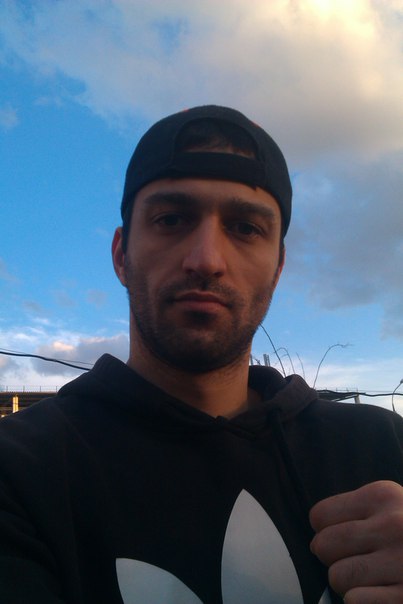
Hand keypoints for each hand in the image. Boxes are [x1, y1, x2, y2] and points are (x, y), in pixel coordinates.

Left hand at [309, 481, 402, 602]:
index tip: (346, 540)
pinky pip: (355, 602)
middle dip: (334, 558)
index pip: (319, 516)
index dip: (326, 531)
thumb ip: (360, 513)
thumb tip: (317, 539)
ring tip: (375, 579)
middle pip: (323, 546)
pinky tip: (384, 595)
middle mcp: (391, 525)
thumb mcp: (394, 506)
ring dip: (349, 584)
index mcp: (382, 496)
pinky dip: (362, 601)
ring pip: (337, 578)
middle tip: (359, 562)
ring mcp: (402, 563)